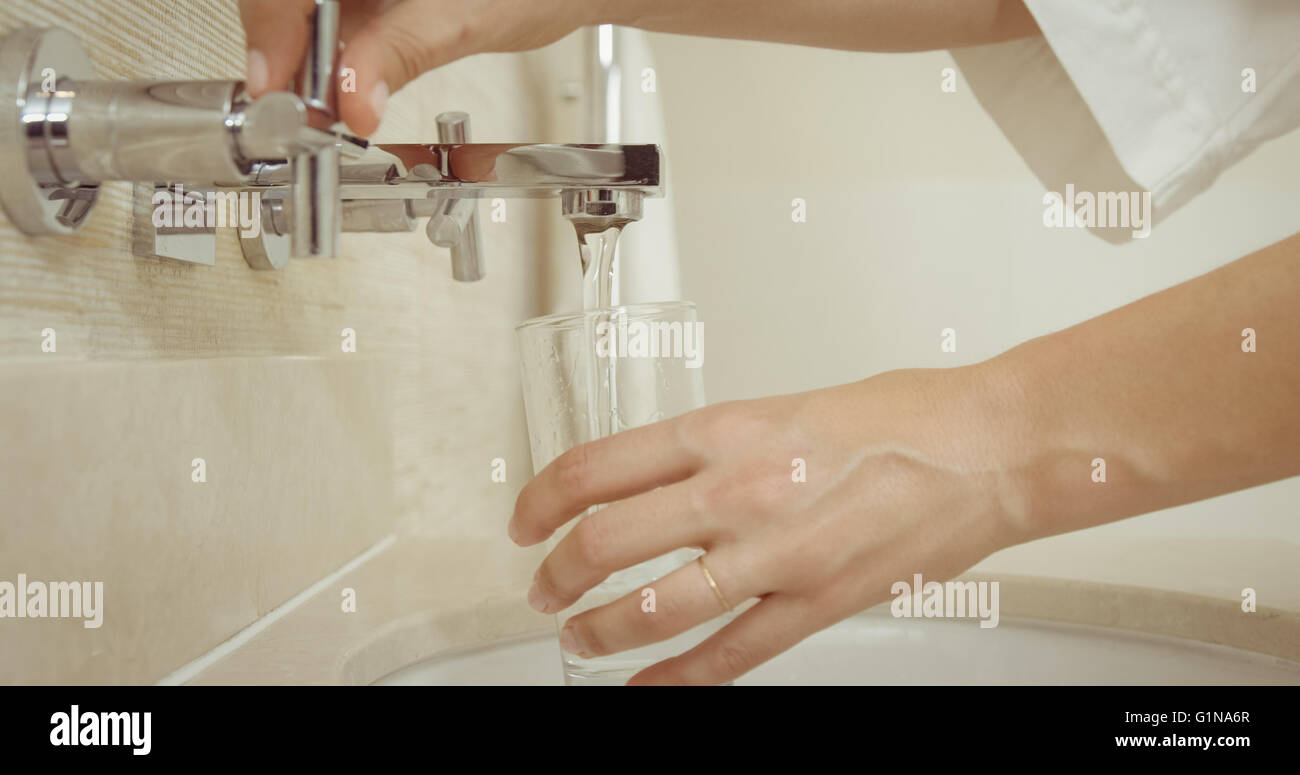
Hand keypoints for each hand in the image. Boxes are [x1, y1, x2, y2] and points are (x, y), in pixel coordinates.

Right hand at [238, 0, 592, 134]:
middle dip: (281, 50)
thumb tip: (351, 101)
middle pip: (281, 0)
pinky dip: (329, 62)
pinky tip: (342, 92)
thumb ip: (400, 53)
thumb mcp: (460, 19)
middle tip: (294, 108)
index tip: (272, 84)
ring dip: (302, 64)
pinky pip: (328, 23)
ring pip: (299, 14)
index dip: (270, 28)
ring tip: (319, 110)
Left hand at [508, 364, 1025, 684]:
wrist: (985, 448)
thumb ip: (714, 447)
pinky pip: (727, 655)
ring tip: (578, 635)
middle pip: (603, 540)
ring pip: (651, 606)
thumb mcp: (781, 406)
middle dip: (555, 573)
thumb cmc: (900, 416)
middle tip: (543, 587)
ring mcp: (774, 554)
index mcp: (723, 429)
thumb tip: (657, 478)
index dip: (540, 499)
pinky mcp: (815, 604)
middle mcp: (736, 490)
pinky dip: (674, 679)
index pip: (594, 467)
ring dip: (597, 629)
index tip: (526, 519)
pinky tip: (644, 685)